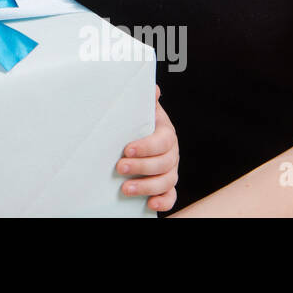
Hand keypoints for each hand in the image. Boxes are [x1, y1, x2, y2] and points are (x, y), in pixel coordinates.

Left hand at [116, 85, 178, 212]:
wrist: (139, 137)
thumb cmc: (139, 124)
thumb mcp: (141, 110)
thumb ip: (145, 101)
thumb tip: (153, 89)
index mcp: (166, 134)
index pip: (162, 142)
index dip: (146, 147)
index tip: (127, 149)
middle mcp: (171, 153)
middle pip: (164, 163)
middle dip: (141, 167)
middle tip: (120, 167)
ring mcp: (170, 170)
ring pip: (166, 181)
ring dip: (147, 186)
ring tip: (125, 189)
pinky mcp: (167, 186)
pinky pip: (171, 196)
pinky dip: (163, 202)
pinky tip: (150, 203)